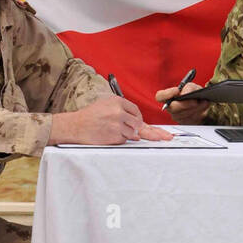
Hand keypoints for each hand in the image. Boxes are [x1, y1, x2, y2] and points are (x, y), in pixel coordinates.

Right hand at [52, 96, 172, 144]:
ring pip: (132, 133)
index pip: (136, 111)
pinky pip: (124, 140)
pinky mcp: (114, 136)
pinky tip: (108, 136)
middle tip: (167, 137)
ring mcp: (117, 124)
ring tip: (111, 131)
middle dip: (149, 131)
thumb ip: (122, 110)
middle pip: (139, 123)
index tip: (149, 126)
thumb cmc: (89, 116)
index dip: (140, 119)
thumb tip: (138, 122)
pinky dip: (119, 140)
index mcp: (117, 102)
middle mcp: (119, 112)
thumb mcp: (105, 105)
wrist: (75, 126)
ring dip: (127, 135)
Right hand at [155, 83, 210, 124]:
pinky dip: (199, 113)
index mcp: (169, 97)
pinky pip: (191, 120)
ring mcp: (178, 117)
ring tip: (203, 102)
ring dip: (195, 108)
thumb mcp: (193, 87)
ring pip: (184, 115)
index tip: (177, 90)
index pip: (160, 96)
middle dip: (185, 104)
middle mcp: (171, 108)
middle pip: (172, 108)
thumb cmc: (194, 93)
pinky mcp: (186, 123)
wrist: (204, 103)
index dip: (166, 94)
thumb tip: (184, 93)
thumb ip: (188, 87)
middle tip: (194, 101)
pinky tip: (203, 108)